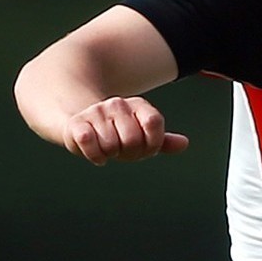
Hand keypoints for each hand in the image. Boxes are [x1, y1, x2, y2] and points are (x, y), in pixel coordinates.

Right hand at [62, 96, 189, 164]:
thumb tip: (184, 144)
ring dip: (110, 155)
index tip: (146, 148)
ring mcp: (97, 112)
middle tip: (122, 150)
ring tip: (107, 148)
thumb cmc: (118, 134)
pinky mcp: (77, 124)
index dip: (152, 143)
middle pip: (132, 140)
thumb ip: (162, 141)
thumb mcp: (142, 136)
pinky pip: (88, 144)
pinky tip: (96, 154)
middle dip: (129, 153)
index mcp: (139, 105)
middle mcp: (118, 104)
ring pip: (111, 146)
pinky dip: (95, 156)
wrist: (81, 124)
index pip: (154, 123)